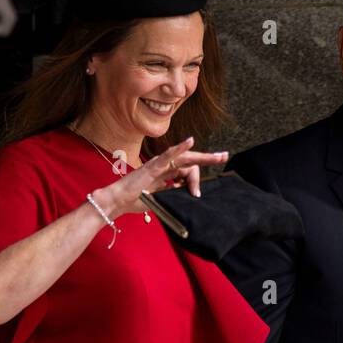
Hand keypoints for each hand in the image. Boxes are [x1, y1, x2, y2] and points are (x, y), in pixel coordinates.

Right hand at [96, 138, 227, 217]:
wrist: (118, 201)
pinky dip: (179, 147)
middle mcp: (164, 166)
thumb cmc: (136, 200)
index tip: (199, 192)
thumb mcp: (161, 199)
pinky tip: (190, 141)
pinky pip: (168, 155)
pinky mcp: (152, 166)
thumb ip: (173, 194)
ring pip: (183, 157)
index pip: (187, 171)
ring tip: (217, 156)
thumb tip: (187, 193)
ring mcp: (158, 164)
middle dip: (208, 158)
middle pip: (189, 160)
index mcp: (166, 174)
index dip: (197, 179)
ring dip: (201, 155)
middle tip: (224, 156)